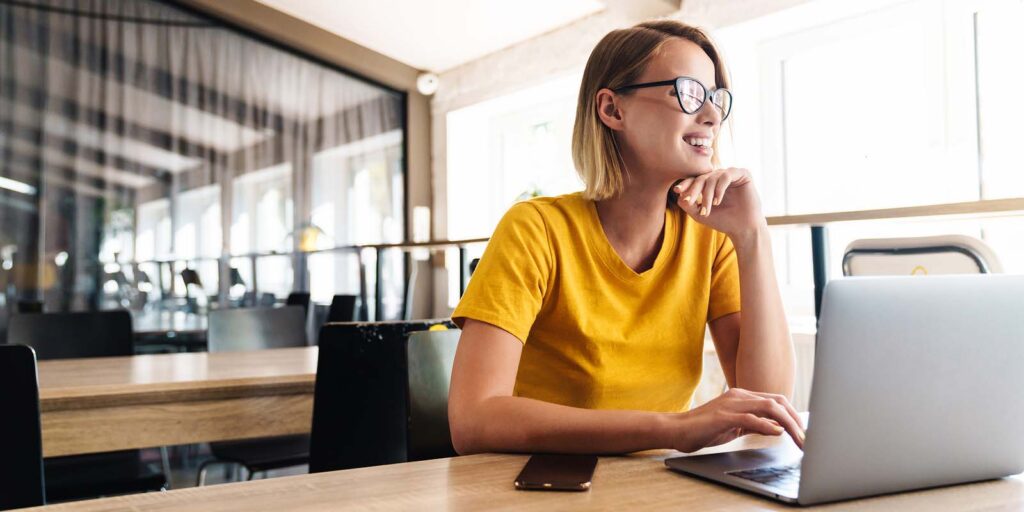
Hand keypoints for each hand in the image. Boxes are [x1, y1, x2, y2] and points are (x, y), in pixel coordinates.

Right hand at [669, 388, 804, 452]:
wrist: (677, 429)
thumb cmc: (703, 429)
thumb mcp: (734, 426)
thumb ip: (754, 424)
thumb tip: (777, 428)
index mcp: (742, 397)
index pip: (776, 401)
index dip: (794, 416)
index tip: (803, 432)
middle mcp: (739, 396)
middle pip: (778, 402)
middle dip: (796, 420)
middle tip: (806, 439)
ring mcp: (732, 404)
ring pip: (769, 407)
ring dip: (789, 424)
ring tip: (798, 439)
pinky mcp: (724, 416)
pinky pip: (750, 418)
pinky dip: (766, 425)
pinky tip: (776, 433)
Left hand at [672, 168, 764, 237]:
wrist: (743, 229)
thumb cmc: (722, 221)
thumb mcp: (699, 213)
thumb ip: (687, 204)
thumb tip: (678, 194)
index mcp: (710, 183)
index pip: (695, 180)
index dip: (686, 184)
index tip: (677, 191)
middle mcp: (720, 177)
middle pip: (702, 178)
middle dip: (694, 190)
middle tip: (689, 201)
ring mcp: (731, 174)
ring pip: (712, 178)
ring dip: (707, 194)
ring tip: (707, 209)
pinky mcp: (743, 174)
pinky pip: (726, 176)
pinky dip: (719, 188)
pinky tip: (717, 201)